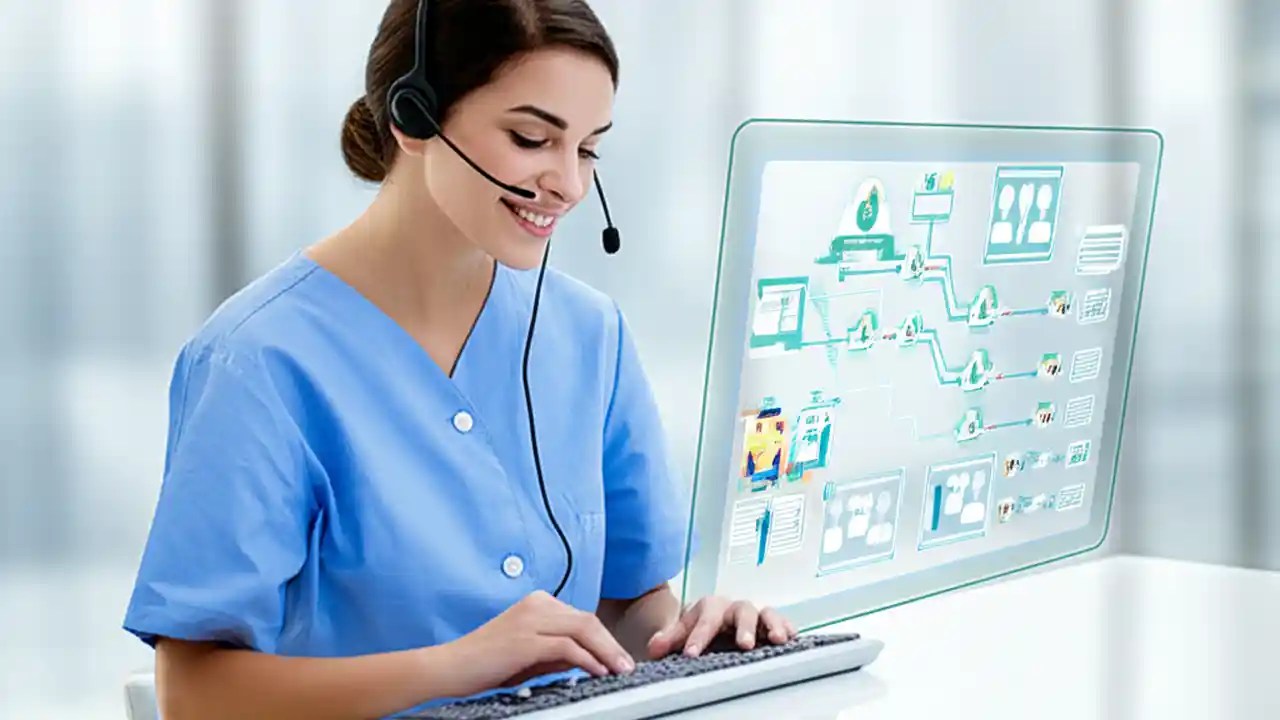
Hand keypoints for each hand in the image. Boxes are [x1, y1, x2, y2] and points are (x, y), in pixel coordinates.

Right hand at [444, 590, 634, 695]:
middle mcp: (537, 605)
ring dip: (606, 651)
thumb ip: (557, 652)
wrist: (450, 667)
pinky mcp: (526, 639)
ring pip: (583, 629)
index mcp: (538, 604)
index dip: (605, 639)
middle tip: (626, 666)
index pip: (582, 618)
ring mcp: (531, 619)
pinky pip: (567, 647)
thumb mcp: (529, 655)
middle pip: (587, 620)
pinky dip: (587, 659)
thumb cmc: (485, 663)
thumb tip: (589, 658)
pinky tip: (597, 672)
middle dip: (611, 645)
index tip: (618, 658)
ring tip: (619, 670)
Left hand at [645, 596, 795, 659]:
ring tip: (778, 640)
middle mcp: (733, 608)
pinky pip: (781, 620)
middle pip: (741, 611)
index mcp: (710, 607)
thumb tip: (654, 648)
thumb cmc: (697, 626)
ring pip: (765, 613)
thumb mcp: (680, 632)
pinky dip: (788, 627)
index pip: (705, 619)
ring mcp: (753, 615)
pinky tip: (793, 637)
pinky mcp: (768, 623)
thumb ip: (668, 639)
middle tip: (744, 645)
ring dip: (772, 625)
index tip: (691, 654)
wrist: (709, 620)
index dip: (698, 637)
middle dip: (743, 628)